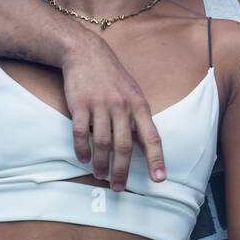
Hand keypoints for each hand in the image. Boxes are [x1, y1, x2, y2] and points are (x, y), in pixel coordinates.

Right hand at [60, 34, 165, 190]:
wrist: (87, 52)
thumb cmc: (113, 78)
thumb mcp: (134, 94)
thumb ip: (139, 118)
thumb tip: (144, 146)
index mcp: (140, 105)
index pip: (152, 137)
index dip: (156, 159)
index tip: (159, 179)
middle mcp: (122, 106)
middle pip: (124, 146)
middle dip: (122, 170)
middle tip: (119, 187)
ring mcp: (100, 105)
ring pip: (102, 142)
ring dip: (101, 163)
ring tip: (101, 175)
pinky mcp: (79, 104)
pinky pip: (80, 132)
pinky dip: (82, 149)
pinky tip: (84, 159)